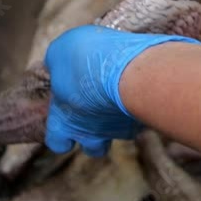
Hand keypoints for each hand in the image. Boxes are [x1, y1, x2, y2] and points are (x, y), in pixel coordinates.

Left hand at [43, 25, 200, 156]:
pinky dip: (139, 106)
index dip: (61, 137)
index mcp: (65, 121)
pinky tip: (140, 87)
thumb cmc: (87, 63)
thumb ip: (55, 62)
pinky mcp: (145, 120)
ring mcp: (120, 129)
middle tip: (96, 112)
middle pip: (93, 148)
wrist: (130, 70)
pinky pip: (140, 117)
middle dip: (94, 135)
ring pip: (119, 132)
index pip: (58, 143)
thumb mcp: (59, 52)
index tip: (65, 124)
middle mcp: (92, 132)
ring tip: (121, 93)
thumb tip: (55, 64)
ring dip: (119, 118)